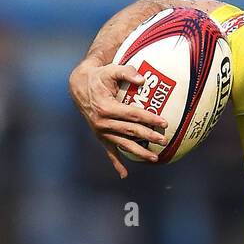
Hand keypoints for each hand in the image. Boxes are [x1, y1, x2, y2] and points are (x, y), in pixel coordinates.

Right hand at [68, 60, 168, 177]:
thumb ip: (126, 72)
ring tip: (155, 157)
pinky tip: (124, 174)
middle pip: (131, 131)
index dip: (149, 119)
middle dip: (149, 136)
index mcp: (106, 108)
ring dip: (139, 152)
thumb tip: (143, 80)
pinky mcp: (100, 136)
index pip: (133, 115)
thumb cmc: (99, 77)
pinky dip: (116, 163)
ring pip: (123, 144)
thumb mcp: (110, 70)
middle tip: (164, 140)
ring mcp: (101, 131)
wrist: (79, 87)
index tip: (164, 123)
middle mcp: (103, 122)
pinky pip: (109, 152)